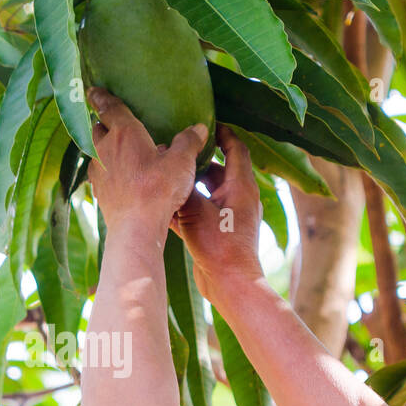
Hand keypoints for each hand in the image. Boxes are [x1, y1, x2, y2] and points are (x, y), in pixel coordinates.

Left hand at [88, 87, 208, 237]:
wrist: (136, 227)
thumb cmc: (158, 190)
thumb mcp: (182, 162)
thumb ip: (188, 142)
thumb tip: (199, 128)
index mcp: (124, 133)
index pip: (109, 108)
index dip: (101, 97)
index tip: (93, 90)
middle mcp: (105, 149)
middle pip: (97, 129)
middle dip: (102, 123)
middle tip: (108, 121)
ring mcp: (98, 171)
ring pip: (95, 152)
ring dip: (102, 148)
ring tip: (115, 150)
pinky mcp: (98, 192)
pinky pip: (98, 174)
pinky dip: (105, 170)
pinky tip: (116, 176)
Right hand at [171, 126, 263, 303]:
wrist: (230, 283)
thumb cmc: (219, 244)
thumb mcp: (195, 210)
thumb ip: (182, 187)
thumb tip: (168, 168)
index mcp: (240, 186)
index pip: (235, 148)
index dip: (222, 133)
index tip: (207, 122)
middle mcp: (238, 198)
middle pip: (217, 170)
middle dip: (196, 161)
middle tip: (175, 149)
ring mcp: (228, 216)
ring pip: (206, 192)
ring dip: (188, 185)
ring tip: (165, 175)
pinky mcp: (218, 233)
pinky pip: (200, 212)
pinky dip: (185, 208)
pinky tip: (164, 206)